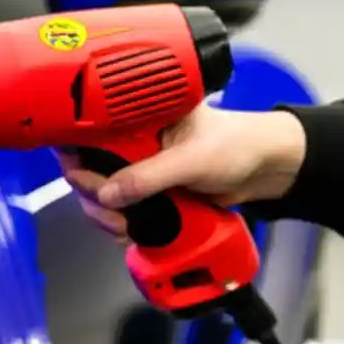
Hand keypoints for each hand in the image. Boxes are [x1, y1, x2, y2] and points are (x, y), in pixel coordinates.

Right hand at [58, 104, 305, 241]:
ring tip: (123, 226)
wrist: (267, 170)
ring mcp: (137, 165)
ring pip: (99, 191)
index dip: (76, 154)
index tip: (82, 177)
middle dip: (92, 194)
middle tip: (110, 210)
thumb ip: (149, 176)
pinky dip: (117, 221)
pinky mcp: (146, 189)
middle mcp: (131, 137)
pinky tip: (129, 229)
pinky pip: (118, 206)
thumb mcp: (192, 159)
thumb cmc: (238, 146)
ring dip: (104, 213)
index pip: (89, 129)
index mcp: (138, 114)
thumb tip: (107, 194)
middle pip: (86, 166)